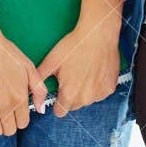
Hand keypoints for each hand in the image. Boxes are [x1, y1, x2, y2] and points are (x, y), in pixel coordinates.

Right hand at [0, 11, 47, 136]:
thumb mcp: (29, 68)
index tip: (14, 111)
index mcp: (19, 97)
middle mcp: (5, 105)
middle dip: (9, 123)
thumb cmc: (6, 53)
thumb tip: (40, 110)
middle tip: (4, 112)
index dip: (20, 118)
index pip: (23, 123)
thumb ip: (39, 90)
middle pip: (10, 130)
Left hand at [36, 0, 121, 116]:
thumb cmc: (73, 46)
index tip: (59, 91)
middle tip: (72, 77)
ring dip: (84, 91)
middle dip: (71, 95)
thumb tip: (34, 101)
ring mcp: (100, 94)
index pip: (60, 112)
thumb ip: (39, 82)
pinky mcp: (110, 88)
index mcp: (69, 94)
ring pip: (87, 100)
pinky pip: (100, 93)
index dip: (57, 102)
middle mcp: (85, 98)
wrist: (98, 34)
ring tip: (84, 72)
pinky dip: (97, 86)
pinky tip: (95, 71)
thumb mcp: (51, 61)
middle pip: (74, 106)